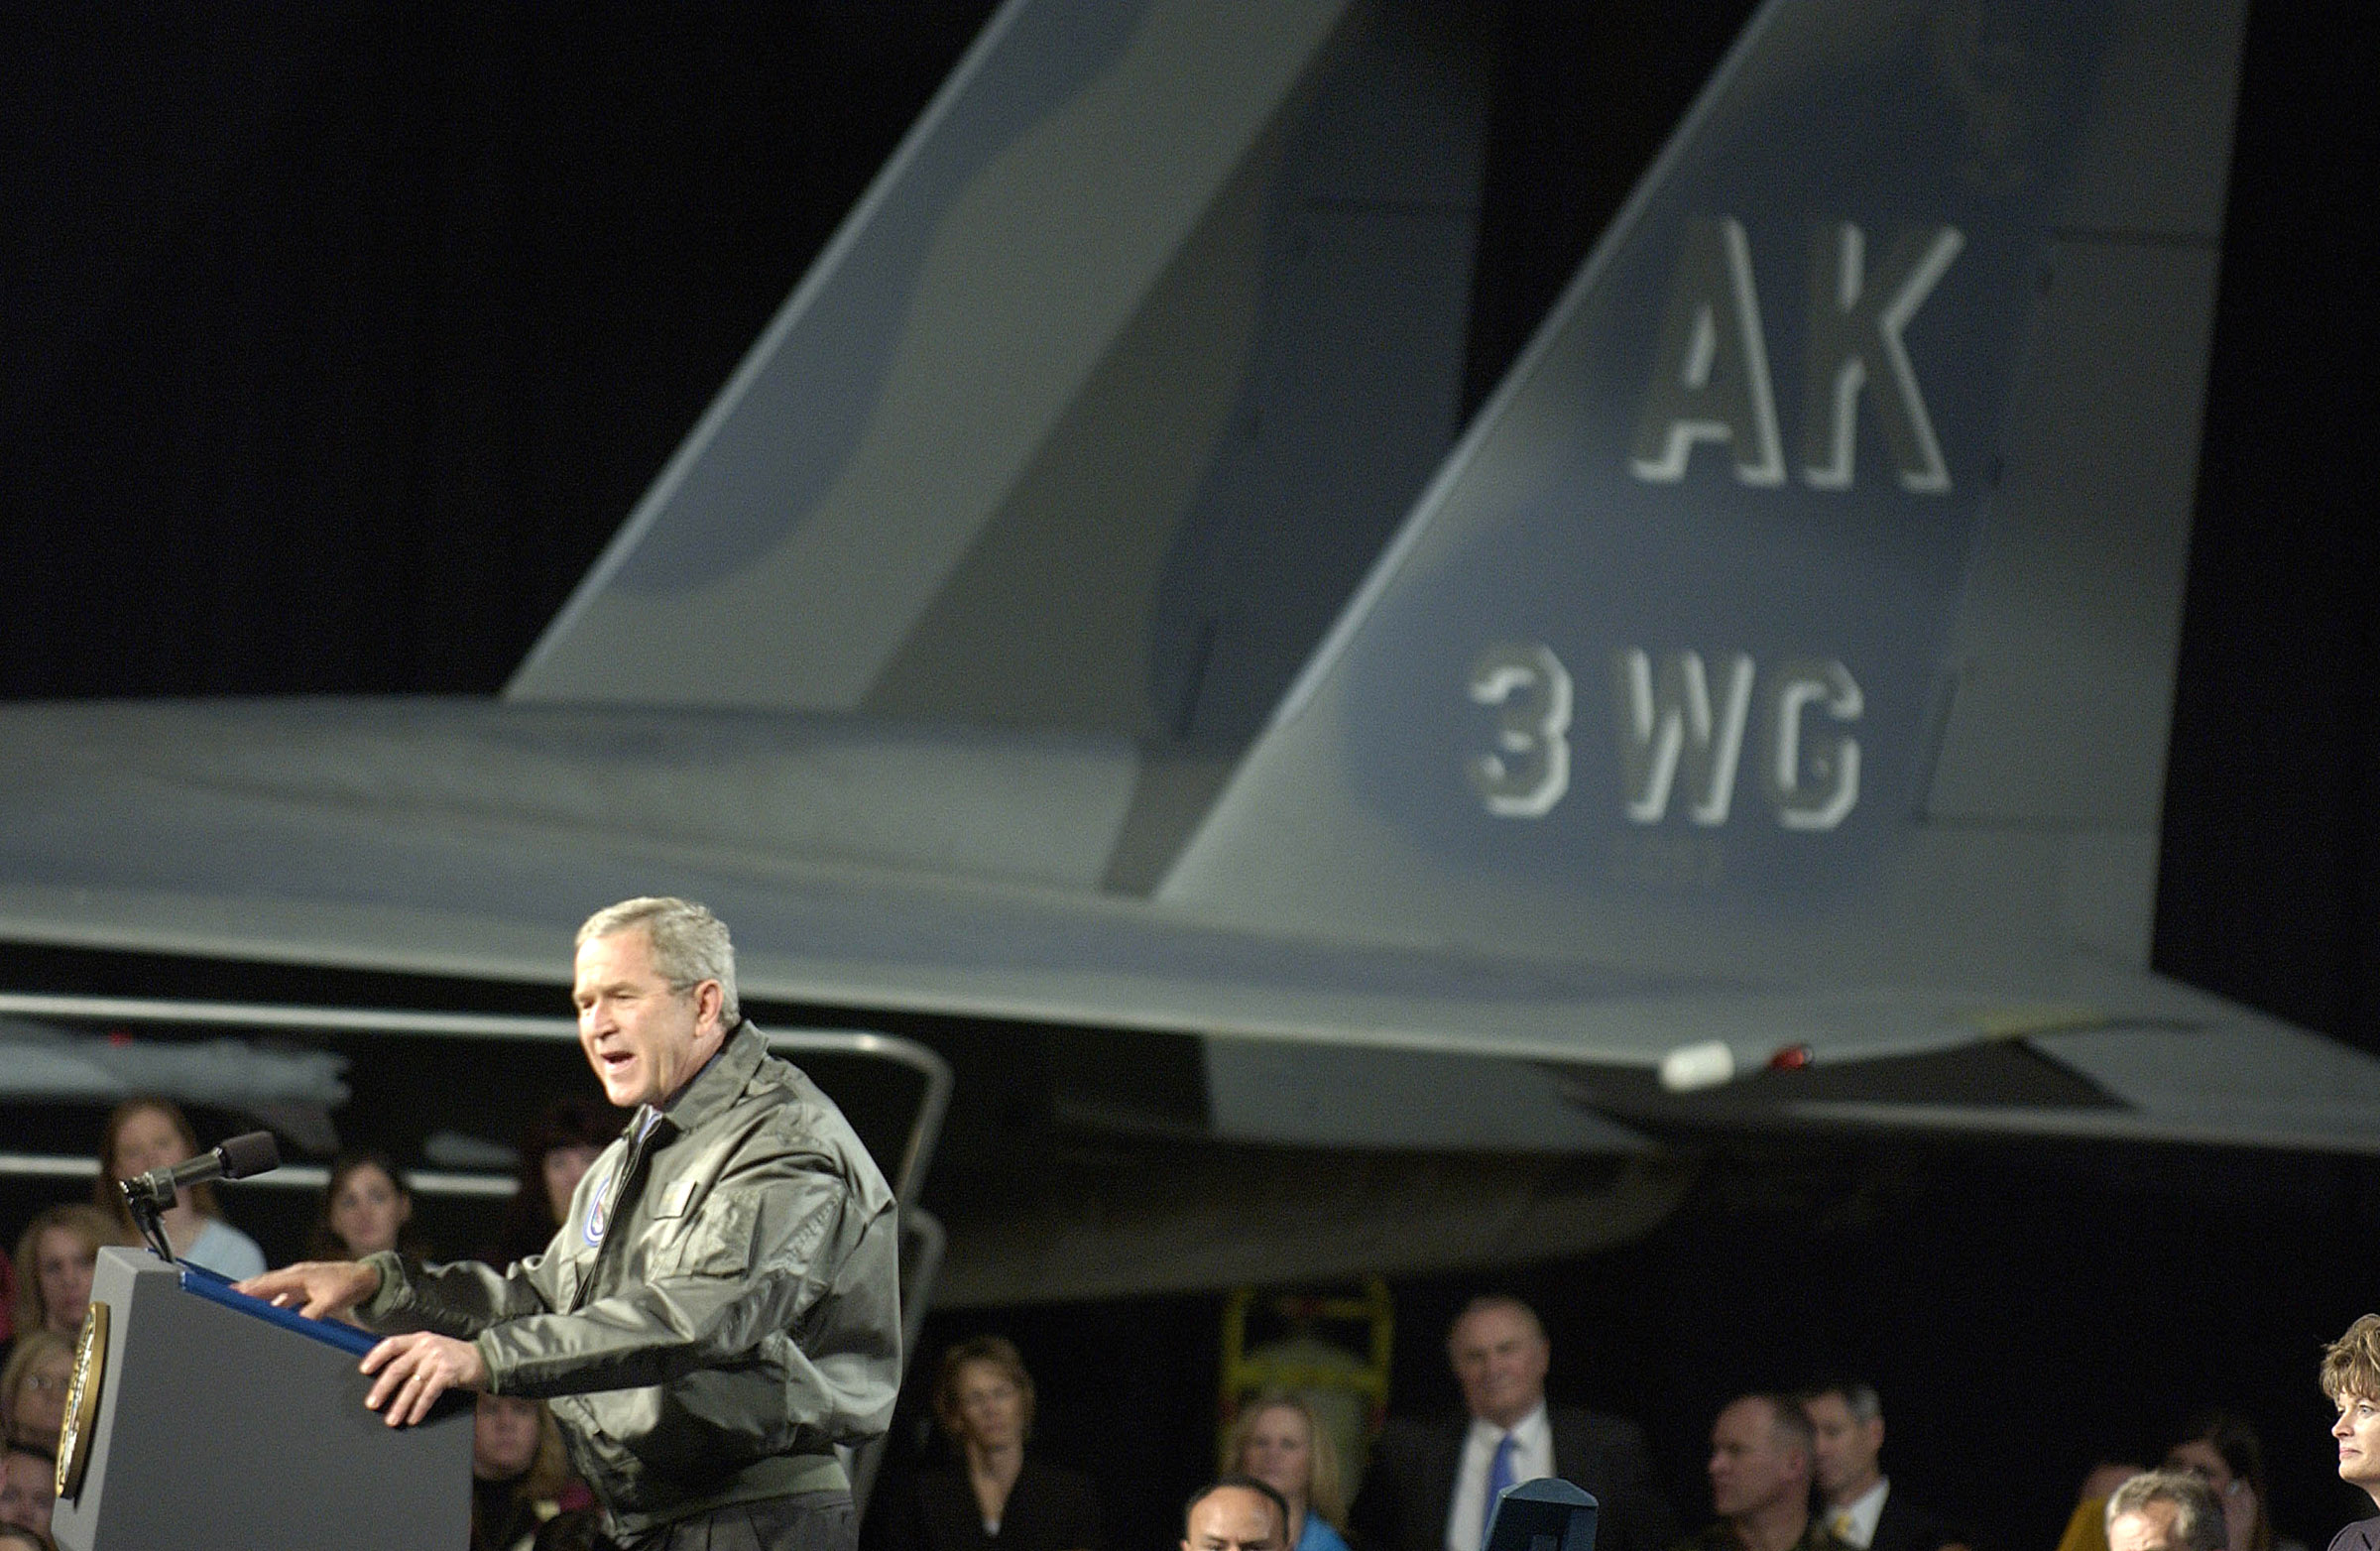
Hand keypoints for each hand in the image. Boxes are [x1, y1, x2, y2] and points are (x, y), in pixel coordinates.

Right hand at [236, 1260, 382, 1319]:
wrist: (367, 1278)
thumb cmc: (349, 1285)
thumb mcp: (331, 1301)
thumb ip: (312, 1314)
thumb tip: (295, 1326)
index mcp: (298, 1275)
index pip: (266, 1283)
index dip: (246, 1289)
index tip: (227, 1294)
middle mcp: (295, 1276)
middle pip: (264, 1285)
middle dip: (244, 1292)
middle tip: (222, 1300)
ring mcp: (299, 1282)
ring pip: (272, 1292)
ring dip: (257, 1301)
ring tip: (238, 1311)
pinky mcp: (304, 1290)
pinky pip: (282, 1298)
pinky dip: (272, 1306)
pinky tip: (266, 1316)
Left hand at [361, 1331, 487, 1426]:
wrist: (484, 1359)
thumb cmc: (454, 1358)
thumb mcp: (432, 1349)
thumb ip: (413, 1357)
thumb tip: (386, 1377)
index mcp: (419, 1339)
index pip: (392, 1344)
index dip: (376, 1356)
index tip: (363, 1370)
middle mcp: (426, 1346)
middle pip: (398, 1368)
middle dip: (382, 1388)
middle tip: (372, 1404)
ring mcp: (438, 1358)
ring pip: (412, 1385)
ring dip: (400, 1405)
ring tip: (391, 1420)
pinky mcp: (449, 1372)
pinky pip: (429, 1393)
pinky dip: (419, 1407)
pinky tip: (413, 1418)